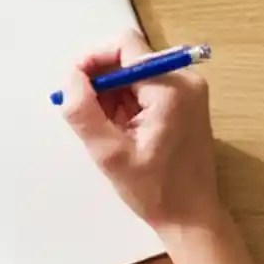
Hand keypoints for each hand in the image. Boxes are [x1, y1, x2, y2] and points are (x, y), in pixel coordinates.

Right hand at [59, 29, 221, 232]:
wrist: (192, 216)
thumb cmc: (157, 191)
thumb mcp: (110, 155)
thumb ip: (84, 112)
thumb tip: (71, 78)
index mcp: (171, 89)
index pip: (125, 46)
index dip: (93, 59)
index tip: (74, 84)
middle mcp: (185, 81)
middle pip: (130, 57)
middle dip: (102, 81)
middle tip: (85, 113)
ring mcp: (189, 90)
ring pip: (136, 73)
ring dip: (113, 94)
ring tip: (107, 129)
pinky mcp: (186, 101)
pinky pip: (147, 86)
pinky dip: (127, 102)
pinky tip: (122, 130)